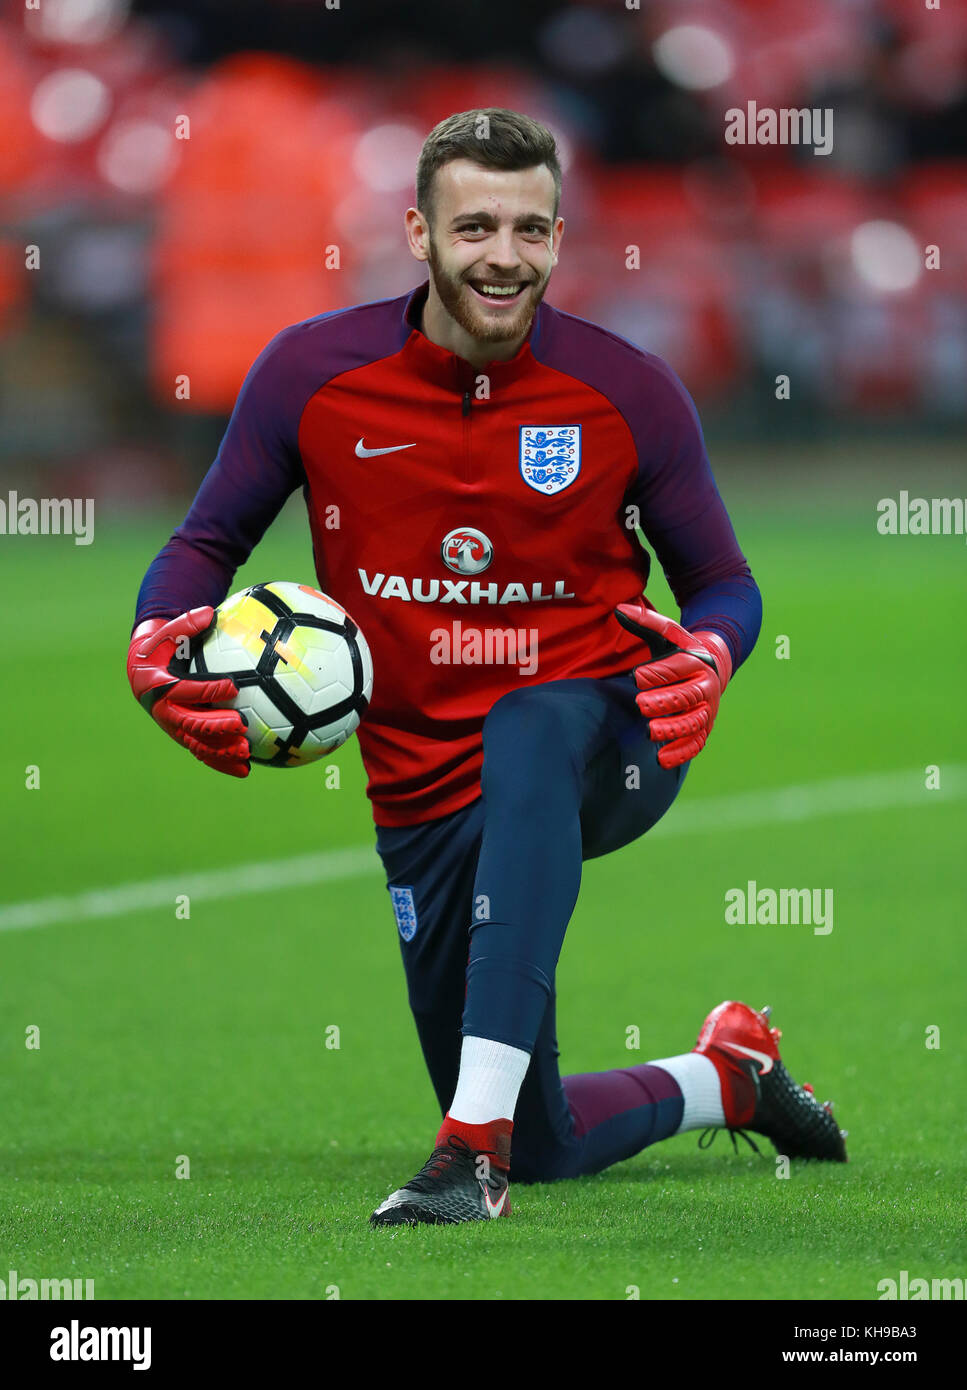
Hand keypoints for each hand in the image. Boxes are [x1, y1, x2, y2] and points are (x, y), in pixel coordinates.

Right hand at [127, 607, 249, 777]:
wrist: (142, 669)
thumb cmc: (159, 646)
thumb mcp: (166, 632)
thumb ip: (186, 624)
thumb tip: (209, 612)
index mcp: (156, 685)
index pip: (183, 689)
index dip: (206, 690)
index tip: (232, 686)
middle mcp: (162, 710)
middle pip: (189, 723)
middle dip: (215, 727)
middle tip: (241, 725)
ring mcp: (172, 726)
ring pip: (196, 743)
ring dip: (220, 751)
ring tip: (245, 754)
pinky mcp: (182, 736)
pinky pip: (202, 752)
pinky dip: (221, 762)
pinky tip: (245, 769)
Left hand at [614, 597, 732, 767]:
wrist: (714, 664)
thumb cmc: (681, 650)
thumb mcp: (667, 634)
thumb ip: (646, 622)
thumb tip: (618, 608)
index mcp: (696, 662)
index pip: (679, 667)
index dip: (658, 673)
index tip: (636, 677)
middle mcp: (706, 686)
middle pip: (688, 696)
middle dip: (665, 702)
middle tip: (640, 705)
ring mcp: (707, 709)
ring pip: (694, 722)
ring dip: (674, 729)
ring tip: (651, 732)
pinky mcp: (705, 728)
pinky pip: (696, 743)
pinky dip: (681, 753)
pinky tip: (661, 759)